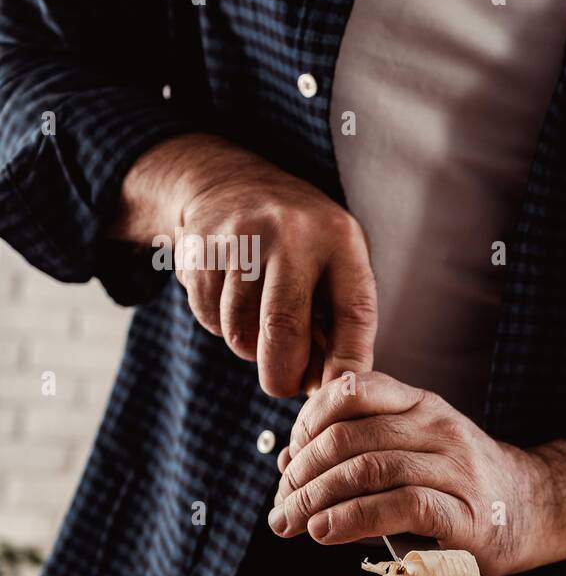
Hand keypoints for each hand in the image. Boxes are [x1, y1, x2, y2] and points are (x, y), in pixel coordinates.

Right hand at [111, 133, 376, 396]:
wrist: (233, 183)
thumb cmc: (301, 242)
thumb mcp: (335, 262)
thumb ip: (339, 319)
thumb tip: (329, 386)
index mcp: (340, 239)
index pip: (354, 311)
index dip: (348, 361)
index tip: (340, 392)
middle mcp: (293, 233)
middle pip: (284, 326)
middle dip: (283, 374)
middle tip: (283, 386)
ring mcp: (243, 238)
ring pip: (240, 330)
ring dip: (249, 348)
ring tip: (259, 326)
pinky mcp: (201, 249)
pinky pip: (209, 317)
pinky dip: (221, 326)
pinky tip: (232, 301)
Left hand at [268, 372, 565, 575]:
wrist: (535, 510)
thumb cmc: (462, 484)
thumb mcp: (420, 444)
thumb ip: (366, 443)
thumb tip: (290, 465)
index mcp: (422, 404)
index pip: (352, 390)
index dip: (307, 423)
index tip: (289, 459)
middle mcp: (439, 427)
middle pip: (350, 437)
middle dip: (302, 473)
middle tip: (280, 504)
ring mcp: (456, 469)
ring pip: (369, 469)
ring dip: (317, 499)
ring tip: (291, 522)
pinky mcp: (464, 515)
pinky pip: (400, 506)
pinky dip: (352, 519)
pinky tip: (325, 532)